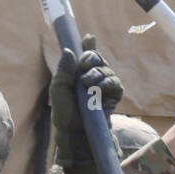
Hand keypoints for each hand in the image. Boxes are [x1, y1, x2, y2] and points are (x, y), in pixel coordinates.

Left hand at [50, 34, 122, 173]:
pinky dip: (108, 81)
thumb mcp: (58, 93)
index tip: (87, 37)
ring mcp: (104, 86)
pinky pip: (116, 82)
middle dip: (91, 57)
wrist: (79, 137)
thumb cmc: (66, 117)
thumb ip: (63, 72)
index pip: (84, 55)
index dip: (88, 45)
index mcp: (77, 75)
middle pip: (96, 58)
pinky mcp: (115, 96)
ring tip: (88, 82)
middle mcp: (91, 78)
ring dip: (97, 71)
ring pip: (106, 68)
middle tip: (83, 63)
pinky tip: (99, 86)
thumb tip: (70, 51)